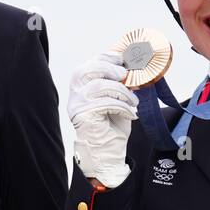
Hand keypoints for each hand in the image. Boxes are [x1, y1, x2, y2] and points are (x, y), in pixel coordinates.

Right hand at [67, 51, 137, 188]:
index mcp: (82, 87)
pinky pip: (105, 102)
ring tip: (133, 101)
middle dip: (109, 68)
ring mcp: (77, 104)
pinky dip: (122, 106)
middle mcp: (75, 94)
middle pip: (87, 69)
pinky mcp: (83, 115)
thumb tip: (132, 67)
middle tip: (126, 76)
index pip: (88, 64)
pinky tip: (130, 113)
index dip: (106, 57)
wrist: (108, 151)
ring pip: (99, 85)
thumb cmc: (112, 126)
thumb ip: (119, 83)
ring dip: (122, 91)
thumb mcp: (117, 98)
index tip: (123, 59)